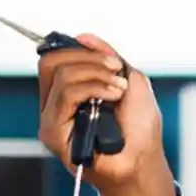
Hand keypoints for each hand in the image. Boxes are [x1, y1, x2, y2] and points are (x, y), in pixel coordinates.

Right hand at [37, 34, 177, 195]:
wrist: (143, 158)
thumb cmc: (139, 126)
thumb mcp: (130, 79)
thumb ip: (107, 56)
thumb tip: (84, 36)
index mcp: (69, 90)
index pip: (57, 57)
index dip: (80, 49)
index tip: (111, 59)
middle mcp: (56, 103)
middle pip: (52, 61)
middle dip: (88, 58)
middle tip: (115, 70)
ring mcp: (52, 118)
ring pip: (62, 75)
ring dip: (97, 75)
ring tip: (119, 90)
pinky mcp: (52, 132)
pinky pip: (64, 96)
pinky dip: (93, 88)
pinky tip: (112, 98)